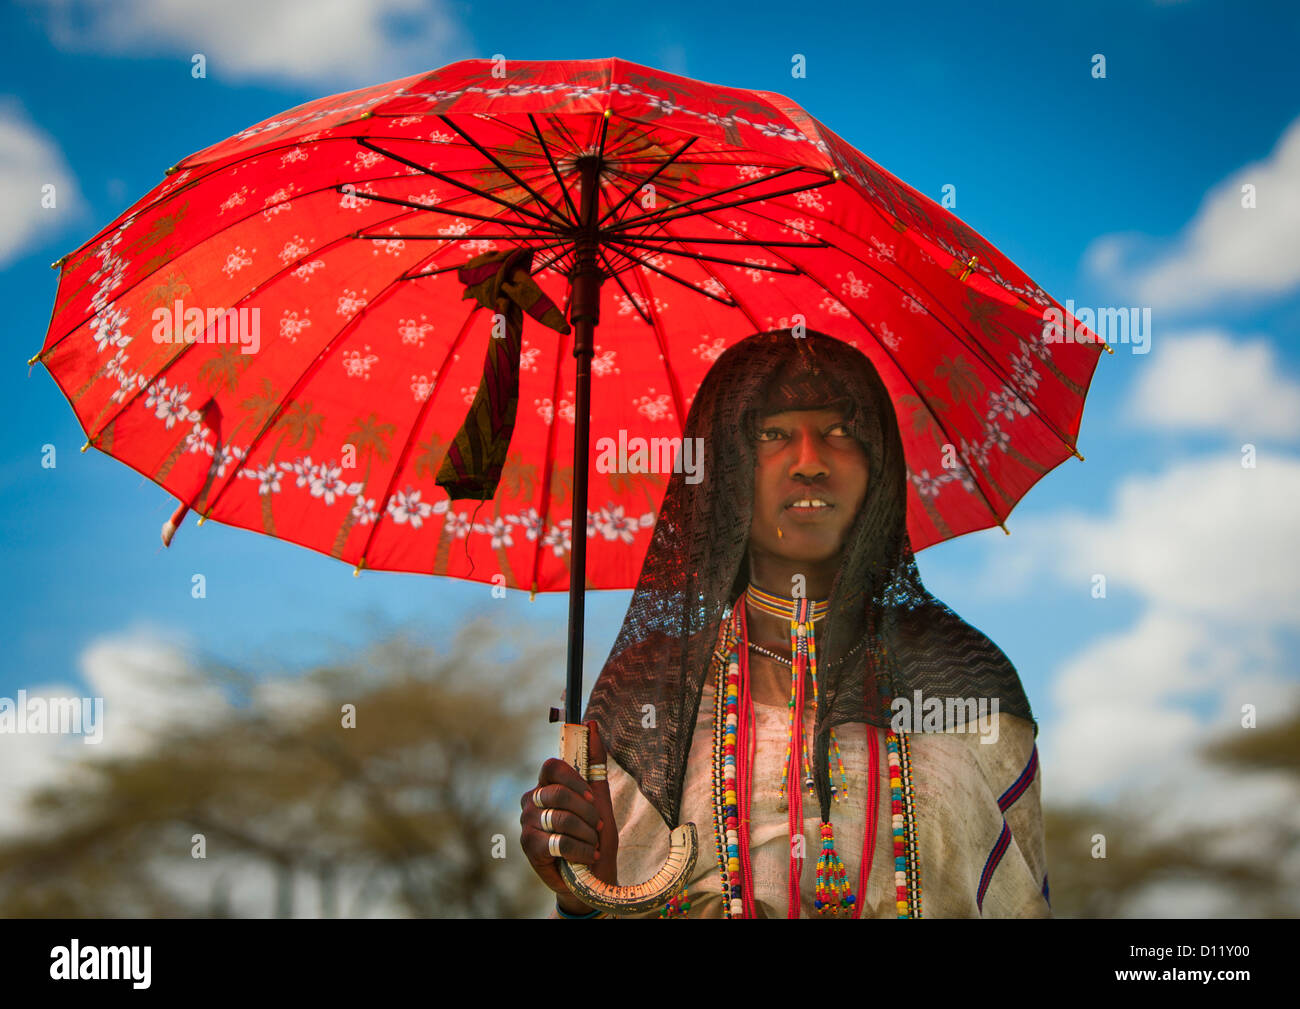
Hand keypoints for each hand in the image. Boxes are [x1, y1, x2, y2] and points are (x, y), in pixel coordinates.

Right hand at [519, 720, 618, 913]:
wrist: (594, 876)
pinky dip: (581, 850)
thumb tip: (593, 724)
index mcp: (546, 786)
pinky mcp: (529, 847)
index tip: (591, 796)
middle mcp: (531, 801)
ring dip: (586, 834)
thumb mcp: (600, 796)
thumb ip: (595, 761)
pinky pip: (558, 841)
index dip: (574, 779)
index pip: (552, 766)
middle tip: (596, 826)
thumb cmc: (595, 835)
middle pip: (558, 793)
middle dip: (586, 812)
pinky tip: (587, 857)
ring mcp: (527, 824)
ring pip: (560, 818)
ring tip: (592, 844)